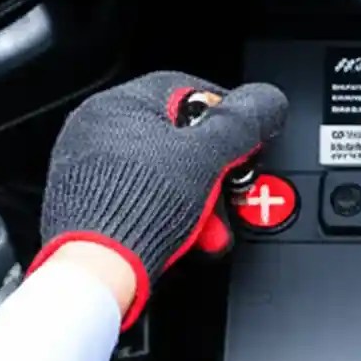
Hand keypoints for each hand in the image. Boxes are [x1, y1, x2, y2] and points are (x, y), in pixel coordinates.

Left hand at [29, 71, 286, 328]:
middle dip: (214, 171)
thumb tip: (268, 100)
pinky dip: (172, 214)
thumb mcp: (207, 157)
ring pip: (165, 174)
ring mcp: (92, 169)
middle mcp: (98, 131)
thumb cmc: (139, 206)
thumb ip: (243, 124)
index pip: (188, 90)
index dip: (228, 117)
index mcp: (119, 105)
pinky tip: (188, 234)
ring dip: (199, 199)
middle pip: (179, 138)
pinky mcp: (92, 205)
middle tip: (230, 189)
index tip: (247, 142)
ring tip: (210, 225)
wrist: (98, 270)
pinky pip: (146, 199)